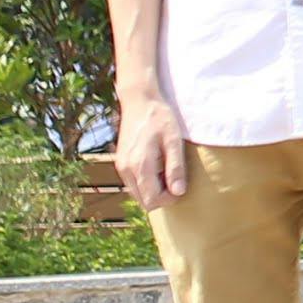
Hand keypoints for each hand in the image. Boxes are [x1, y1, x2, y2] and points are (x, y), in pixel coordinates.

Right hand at [113, 90, 193, 211]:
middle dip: (161, 196)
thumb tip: (179, 192)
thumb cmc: (160, 118)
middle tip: (175, 178)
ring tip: (166, 170)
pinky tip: (157, 166)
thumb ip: (175, 167)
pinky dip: (146, 182)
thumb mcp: (173, 141)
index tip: (181, 185)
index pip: (152, 200)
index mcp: (139, 165)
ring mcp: (121, 166)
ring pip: (137, 193)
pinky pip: (133, 183)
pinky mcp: (120, 162)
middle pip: (144, 201)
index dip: (170, 199)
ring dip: (153, 189)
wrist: (139, 101)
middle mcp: (126, 169)